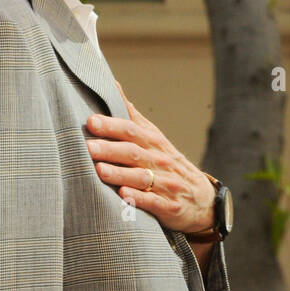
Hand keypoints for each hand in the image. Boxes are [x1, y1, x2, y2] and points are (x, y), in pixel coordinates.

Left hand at [86, 79, 215, 234]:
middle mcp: (159, 160)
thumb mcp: (154, 137)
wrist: (202, 198)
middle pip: (133, 152)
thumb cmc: (168, 163)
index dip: (111, 125)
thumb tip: (111, 84)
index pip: (131, 130)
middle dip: (110, 149)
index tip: (90, 121)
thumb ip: (131, 115)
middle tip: (87, 147)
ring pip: (140, 177)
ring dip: (119, 173)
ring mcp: (165, 183)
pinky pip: (153, 201)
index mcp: (153, 142)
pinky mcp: (169, 206)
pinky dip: (138, 198)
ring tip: (99, 170)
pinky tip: (123, 196)